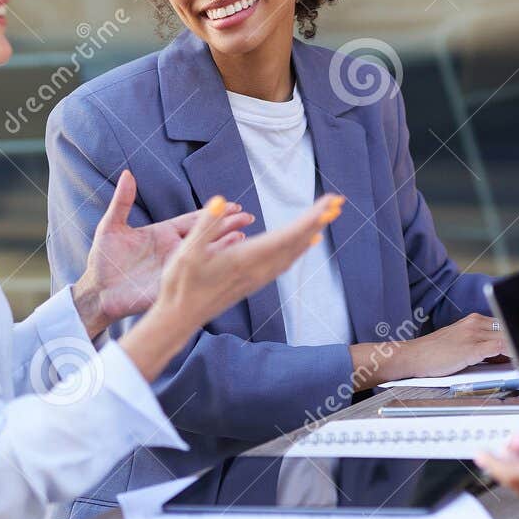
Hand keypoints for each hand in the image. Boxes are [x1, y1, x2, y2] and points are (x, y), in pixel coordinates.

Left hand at [72, 171, 252, 335]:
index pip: (193, 220)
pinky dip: (212, 266)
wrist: (99, 290)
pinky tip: (227, 259)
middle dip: (226, 225)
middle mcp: (174, 249)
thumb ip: (122, 201)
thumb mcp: (111, 226)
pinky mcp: (173, 284)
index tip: (233, 205)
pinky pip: (196, 274)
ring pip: (205, 253)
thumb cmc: (104, 258)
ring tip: (243, 235)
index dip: (212, 213)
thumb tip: (127, 174)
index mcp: (163, 233)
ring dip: (224, 245)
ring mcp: (175, 266)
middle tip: (248, 217)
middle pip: (205, 234)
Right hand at [119, 193, 342, 378]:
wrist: (180, 318)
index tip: (329, 204)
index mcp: (245, 259)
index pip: (287, 236)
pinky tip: (304, 243)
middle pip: (296, 243)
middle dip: (317, 220)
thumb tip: (221, 200)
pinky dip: (298, 249)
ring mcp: (257, 278)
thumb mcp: (186, 251)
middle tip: (337, 202)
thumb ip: (206, 225)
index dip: (310, 219)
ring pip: (293, 254)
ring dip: (310, 233)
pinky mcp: (253, 283)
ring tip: (325, 217)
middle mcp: (257, 270)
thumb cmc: (181, 284)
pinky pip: (285, 263)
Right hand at [394, 313, 509, 377]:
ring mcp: (473, 334)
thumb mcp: (459, 343)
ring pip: (507, 337)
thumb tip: (506, 355)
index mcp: (473, 320)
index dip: (517, 335)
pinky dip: (512, 353)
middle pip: (509, 330)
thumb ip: (482, 344)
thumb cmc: (433, 354)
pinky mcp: (471, 348)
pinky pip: (499, 348)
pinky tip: (518, 360)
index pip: (505, 325)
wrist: (411, 356)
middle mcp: (475, 323)